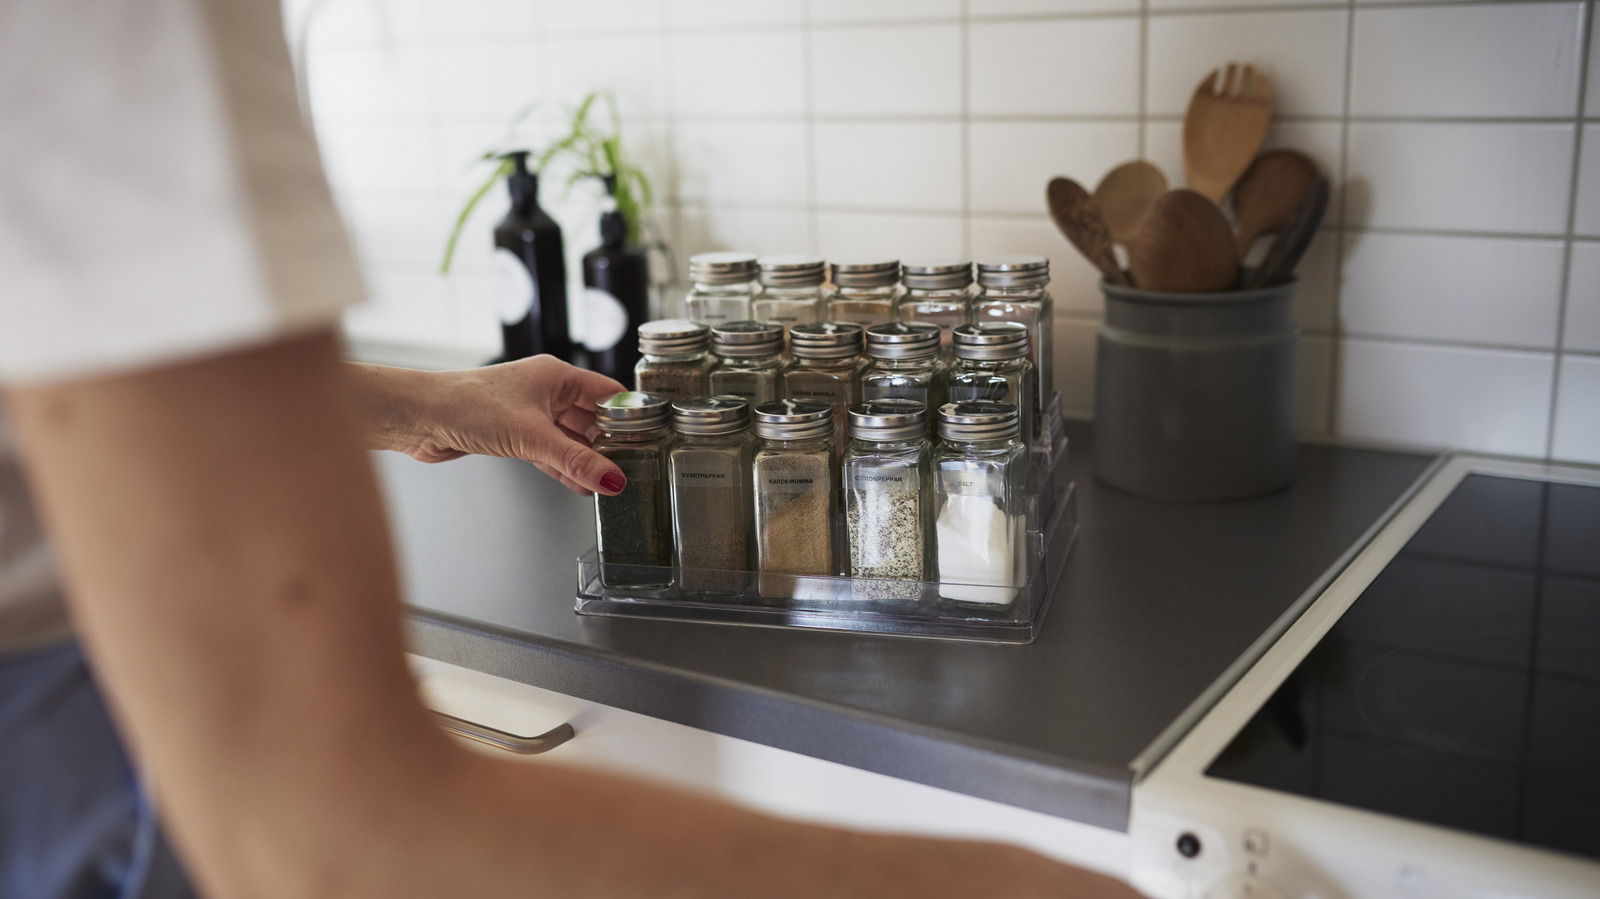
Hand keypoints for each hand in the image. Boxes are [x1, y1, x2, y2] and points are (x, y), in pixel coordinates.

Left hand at [352, 356, 628, 495]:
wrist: (419, 417)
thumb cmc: (465, 406)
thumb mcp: (532, 437)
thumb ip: (575, 462)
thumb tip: (613, 479)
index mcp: (556, 376)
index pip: (608, 393)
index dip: (629, 415)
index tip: (650, 437)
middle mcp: (545, 391)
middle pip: (591, 418)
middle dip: (609, 443)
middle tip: (633, 467)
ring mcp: (528, 413)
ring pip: (570, 438)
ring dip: (586, 460)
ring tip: (610, 482)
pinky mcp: (513, 435)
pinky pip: (549, 452)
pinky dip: (564, 468)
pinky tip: (579, 485)